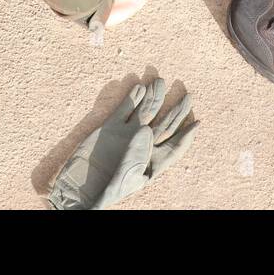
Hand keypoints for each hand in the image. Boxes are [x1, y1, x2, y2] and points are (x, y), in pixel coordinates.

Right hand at [47, 77, 196, 209]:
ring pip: (145, 112)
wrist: (76, 188)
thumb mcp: (123, 178)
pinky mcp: (109, 126)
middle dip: (177, 111)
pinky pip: (124, 109)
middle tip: (188, 95)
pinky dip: (132, 98)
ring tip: (161, 81)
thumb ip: (136, 155)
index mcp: (150, 162)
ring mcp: (126, 134)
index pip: (174, 146)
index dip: (186, 135)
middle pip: (165, 125)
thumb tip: (147, 128)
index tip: (197, 122)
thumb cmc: (103, 192)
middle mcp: (142, 146)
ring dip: (154, 97)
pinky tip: (140, 86)